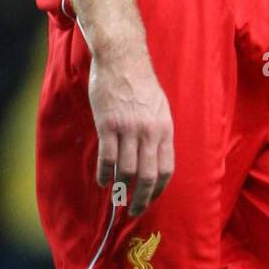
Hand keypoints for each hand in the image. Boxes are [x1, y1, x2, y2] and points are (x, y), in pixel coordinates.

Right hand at [87, 49, 174, 216]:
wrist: (122, 58)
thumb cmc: (140, 81)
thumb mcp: (160, 106)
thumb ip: (159, 131)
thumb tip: (156, 157)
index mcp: (164, 128)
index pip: (166, 169)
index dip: (158, 189)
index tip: (150, 198)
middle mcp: (148, 131)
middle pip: (146, 175)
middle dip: (140, 198)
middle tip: (133, 210)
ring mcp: (127, 129)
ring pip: (126, 170)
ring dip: (121, 189)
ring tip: (116, 197)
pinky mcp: (107, 125)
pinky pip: (107, 157)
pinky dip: (104, 173)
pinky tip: (102, 181)